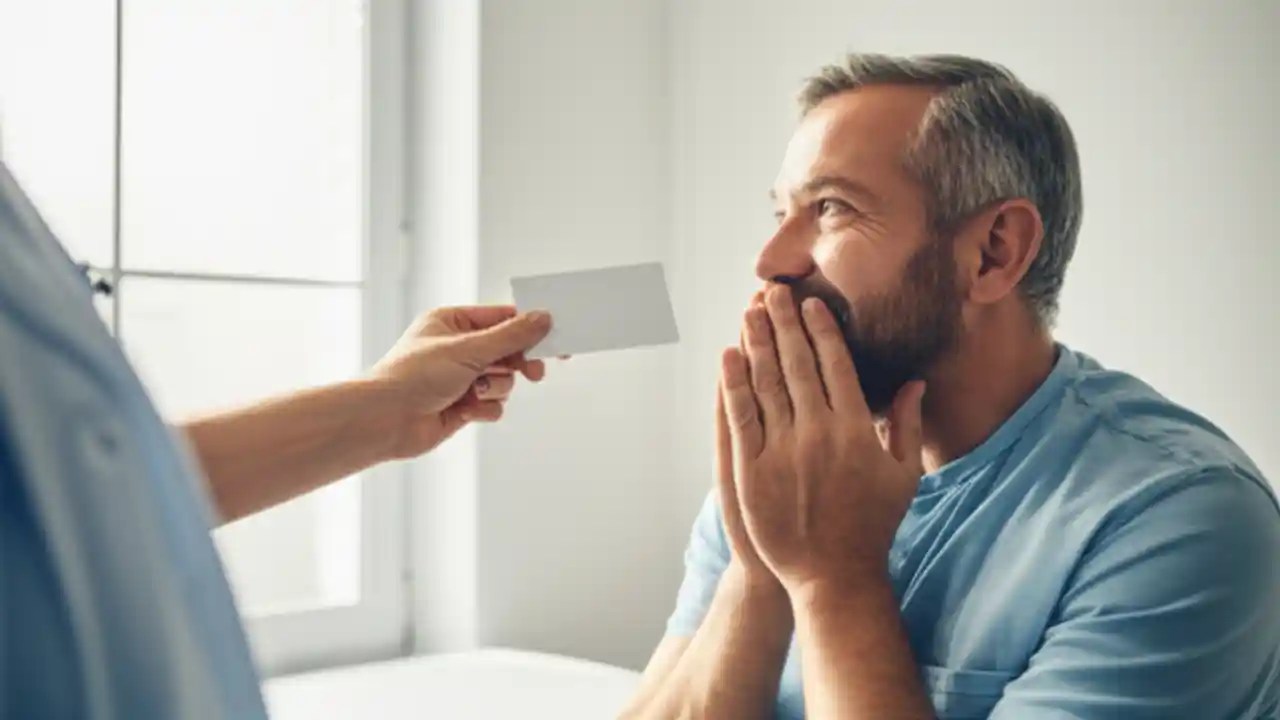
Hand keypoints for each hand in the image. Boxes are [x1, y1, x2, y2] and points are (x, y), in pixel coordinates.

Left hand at [369, 305, 551, 457]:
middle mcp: (457, 348)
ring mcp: (460, 378)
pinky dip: (485, 408)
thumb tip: (542, 319)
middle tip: (535, 372)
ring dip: (495, 388)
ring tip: (474, 392)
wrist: (385, 421)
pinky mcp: (462, 405)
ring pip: (504, 380)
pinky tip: (465, 410)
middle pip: (507, 350)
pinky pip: (493, 404)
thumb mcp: (467, 349)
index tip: (555, 335)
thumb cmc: (412, 377)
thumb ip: (510, 336)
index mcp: (452, 323)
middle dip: (517, 363)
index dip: (529, 327)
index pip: (501, 318)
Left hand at [720, 285, 925, 597]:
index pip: (836, 365)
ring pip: (766, 384)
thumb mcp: (902, 477)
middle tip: (773, 292)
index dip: (821, 330)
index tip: (810, 304)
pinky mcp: (753, 471)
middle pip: (797, 364)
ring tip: (749, 312)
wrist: (833, 576)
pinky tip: (729, 357)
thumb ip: (908, 425)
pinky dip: (734, 384)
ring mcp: (783, 452)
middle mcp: (819, 434)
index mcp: (857, 430)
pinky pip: (741, 417)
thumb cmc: (872, 526)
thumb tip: (915, 382)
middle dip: (784, 323)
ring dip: (756, 343)